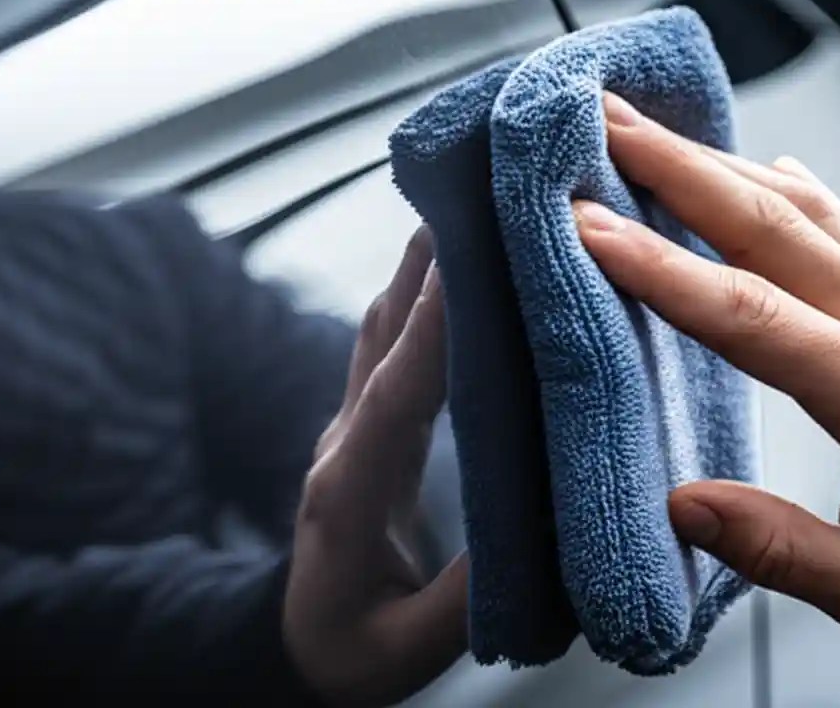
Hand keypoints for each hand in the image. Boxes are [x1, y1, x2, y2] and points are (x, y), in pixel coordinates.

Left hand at [284, 227, 468, 705]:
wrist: (293, 645)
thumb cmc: (346, 651)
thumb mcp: (406, 646)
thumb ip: (467, 597)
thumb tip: (546, 535)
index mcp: (348, 494)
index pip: (392, 398)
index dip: (430, 328)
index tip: (466, 259)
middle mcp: (342, 443)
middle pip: (382, 335)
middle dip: (427, 261)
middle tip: (481, 187)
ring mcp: (348, 427)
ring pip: (384, 327)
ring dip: (423, 264)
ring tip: (477, 200)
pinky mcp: (366, 424)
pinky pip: (391, 345)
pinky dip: (423, 297)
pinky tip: (456, 264)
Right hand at [573, 92, 839, 665]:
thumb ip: (778, 548)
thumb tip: (681, 506)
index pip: (748, 313)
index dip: (659, 266)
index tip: (590, 225)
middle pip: (771, 225)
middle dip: (680, 168)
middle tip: (608, 125)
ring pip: (807, 212)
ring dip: (726, 165)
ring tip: (659, 136)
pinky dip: (794, 188)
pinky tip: (771, 168)